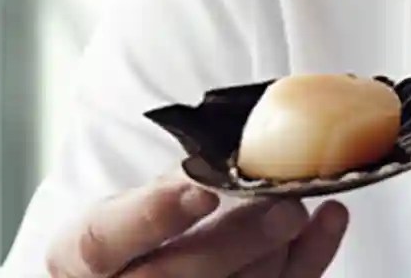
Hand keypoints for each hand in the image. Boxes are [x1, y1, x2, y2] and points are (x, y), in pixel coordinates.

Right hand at [45, 171, 348, 276]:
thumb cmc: (134, 242)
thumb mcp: (129, 208)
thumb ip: (172, 185)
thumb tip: (237, 146)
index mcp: (81, 260)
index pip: (103, 242)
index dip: (152, 216)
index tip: (201, 188)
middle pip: (172, 276)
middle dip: (235, 241)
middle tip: (282, 205)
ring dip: (276, 254)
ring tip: (304, 209)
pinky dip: (308, 262)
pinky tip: (329, 222)